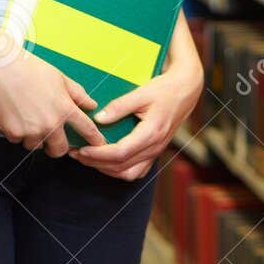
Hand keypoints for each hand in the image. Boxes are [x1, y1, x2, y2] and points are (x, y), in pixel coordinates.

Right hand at [0, 47, 105, 157]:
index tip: (98, 146)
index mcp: (65, 109)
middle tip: (53, 139)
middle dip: (58, 147)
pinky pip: (18, 141)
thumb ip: (78, 94)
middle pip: (60, 150)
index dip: (95, 140)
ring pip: (36, 146)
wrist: (3, 68)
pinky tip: (15, 116)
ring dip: (34, 138)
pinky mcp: (14, 133)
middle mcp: (50, 124)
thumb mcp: (61, 78)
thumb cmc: (32, 69)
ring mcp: (31, 131)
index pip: (86, 129)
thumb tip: (91, 105)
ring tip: (28, 118)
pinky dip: (17, 133)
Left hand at [69, 61, 202, 181]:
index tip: (82, 149)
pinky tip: (106, 161)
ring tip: (88, 158)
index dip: (98, 155)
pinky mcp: (155, 152)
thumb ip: (119, 106)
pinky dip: (119, 170)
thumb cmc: (164, 90)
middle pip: (121, 167)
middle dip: (96, 163)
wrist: (186, 91)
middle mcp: (154, 147)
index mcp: (151, 133)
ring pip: (128, 173)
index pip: (120, 153)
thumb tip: (98, 118)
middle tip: (77, 154)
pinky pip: (136, 170)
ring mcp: (155, 152)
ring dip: (106, 169)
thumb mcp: (141, 93)